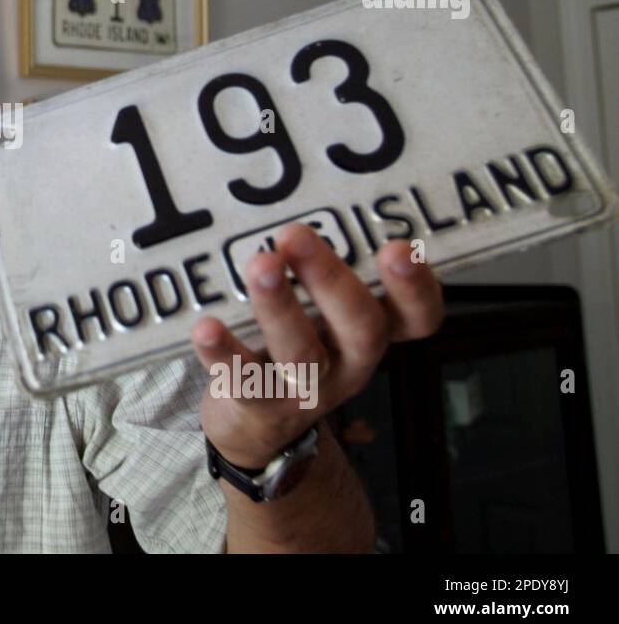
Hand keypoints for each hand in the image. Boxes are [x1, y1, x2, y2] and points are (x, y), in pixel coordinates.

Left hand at [191, 222, 442, 468]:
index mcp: (371, 333)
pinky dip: (223, 353)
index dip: (417, 288)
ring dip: (279, 306)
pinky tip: (206, 327)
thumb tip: (295, 198)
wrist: (257, 425)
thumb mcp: (321, 313)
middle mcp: (349, 363)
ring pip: (301, 353)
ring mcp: (307, 390)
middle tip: (295, 235)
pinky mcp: (261, 408)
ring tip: (259, 265)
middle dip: (330, 280)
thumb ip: (320, 271)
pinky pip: (244, 382)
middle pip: (360, 329)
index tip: (399, 248)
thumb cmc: (295, 344)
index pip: (417, 318)